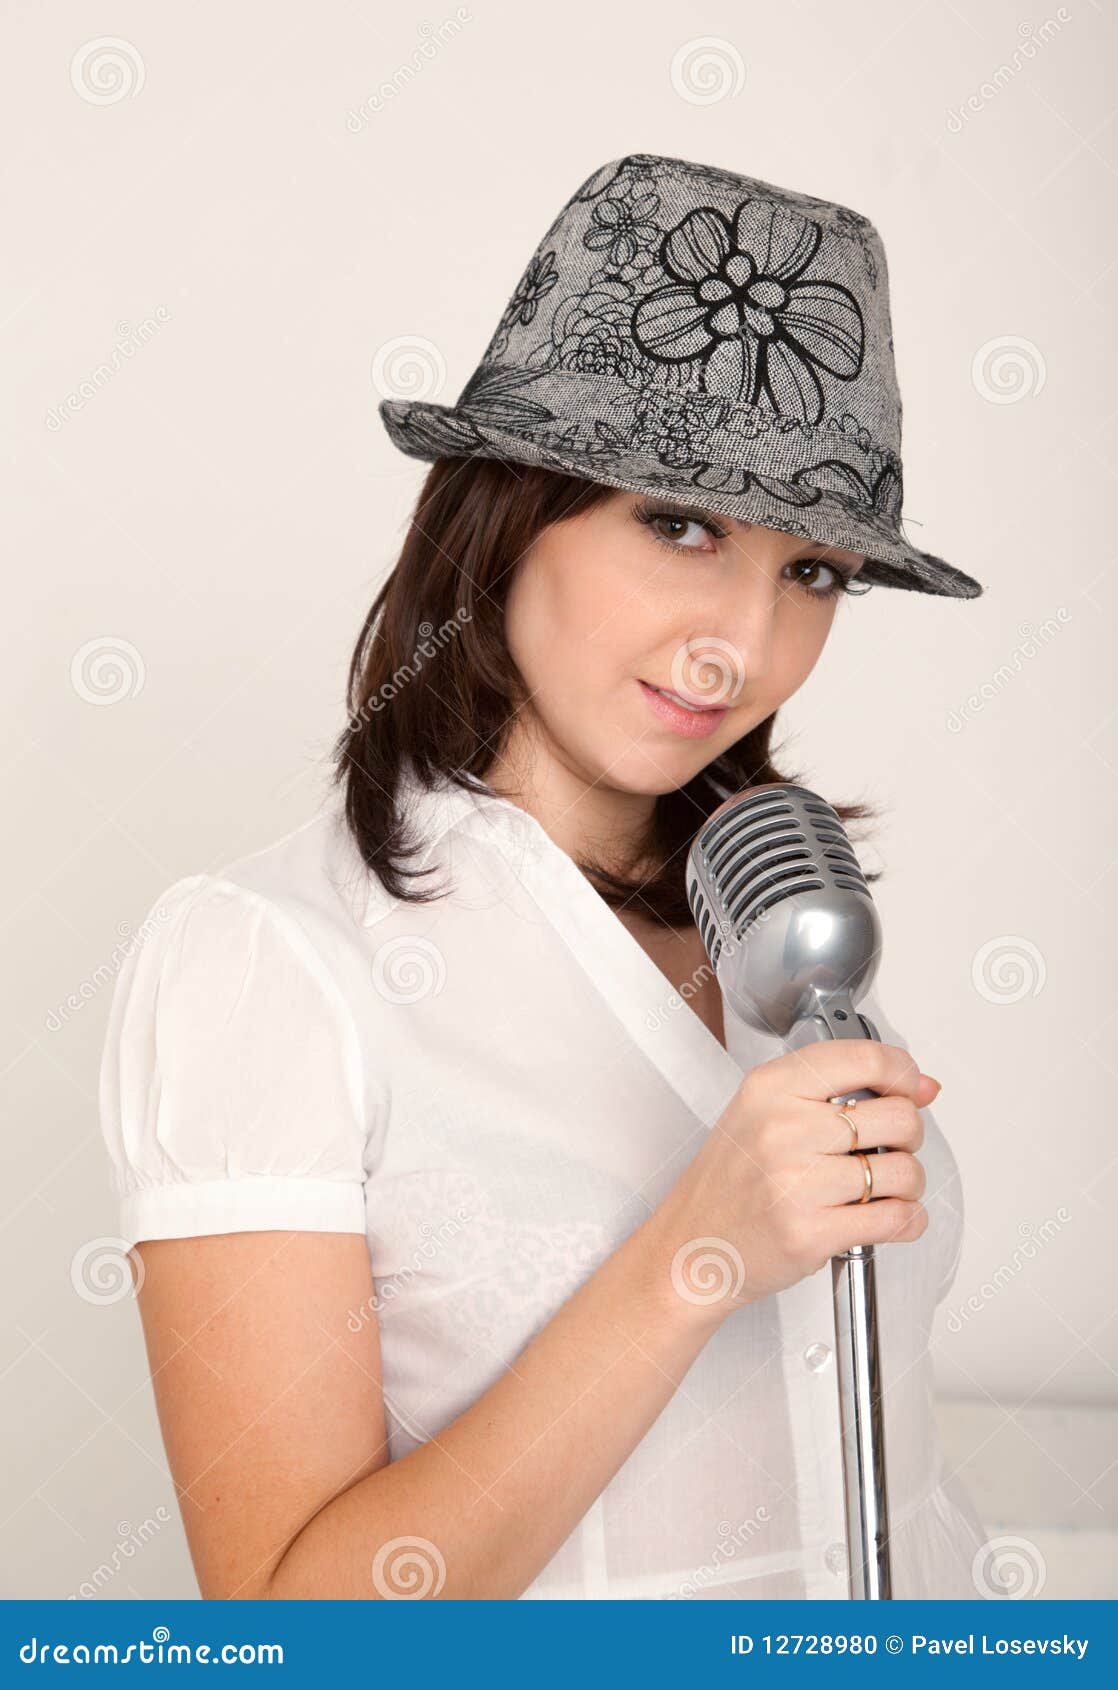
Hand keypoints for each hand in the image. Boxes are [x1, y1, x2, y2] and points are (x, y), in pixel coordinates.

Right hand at [651, 1039, 939, 1323]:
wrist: (692, 1247)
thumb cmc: (730, 1183)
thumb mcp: (763, 1112)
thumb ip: (835, 1090)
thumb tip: (922, 1087)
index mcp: (770, 1089)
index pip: (863, 1059)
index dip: (903, 1072)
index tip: (911, 1087)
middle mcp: (783, 1129)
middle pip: (898, 1117)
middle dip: (909, 1136)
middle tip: (887, 1147)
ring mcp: (796, 1182)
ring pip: (904, 1171)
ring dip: (908, 1184)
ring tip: (881, 1188)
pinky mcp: (811, 1232)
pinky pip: (896, 1219)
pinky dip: (907, 1220)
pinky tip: (887, 1217)